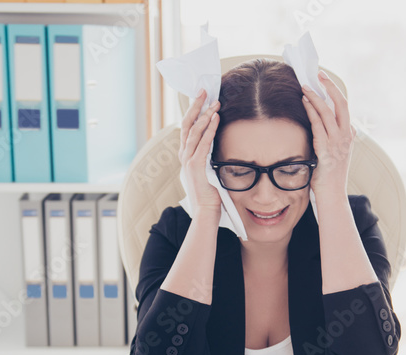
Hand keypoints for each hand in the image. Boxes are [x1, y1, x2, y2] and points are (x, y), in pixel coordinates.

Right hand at [179, 89, 221, 221]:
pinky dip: (209, 129)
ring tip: (214, 102)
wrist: (206, 212)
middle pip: (187, 125)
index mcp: (186, 156)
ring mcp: (188, 161)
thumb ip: (211, 157)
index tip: (201, 99)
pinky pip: (202, 143)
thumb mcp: (211, 171)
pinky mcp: (195, 166)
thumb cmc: (211, 194)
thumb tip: (220, 145)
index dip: (193, 112)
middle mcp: (184, 156)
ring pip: (194, 131)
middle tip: (204, 91)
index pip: (187, 129)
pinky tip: (215, 118)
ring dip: (204, 114)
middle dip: (195, 106)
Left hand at [301, 71, 355, 196]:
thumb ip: (335, 139)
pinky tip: (304, 102)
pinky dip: (312, 111)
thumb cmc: (329, 177)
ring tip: (305, 86)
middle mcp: (346, 137)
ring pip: (328, 113)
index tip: (324, 80)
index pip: (344, 107)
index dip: (334, 91)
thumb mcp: (336, 154)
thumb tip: (332, 126)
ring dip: (316, 97)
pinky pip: (319, 126)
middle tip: (318, 74)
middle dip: (329, 87)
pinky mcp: (327, 151)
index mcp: (349, 136)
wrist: (332, 197)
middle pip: (341, 104)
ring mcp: (338, 144)